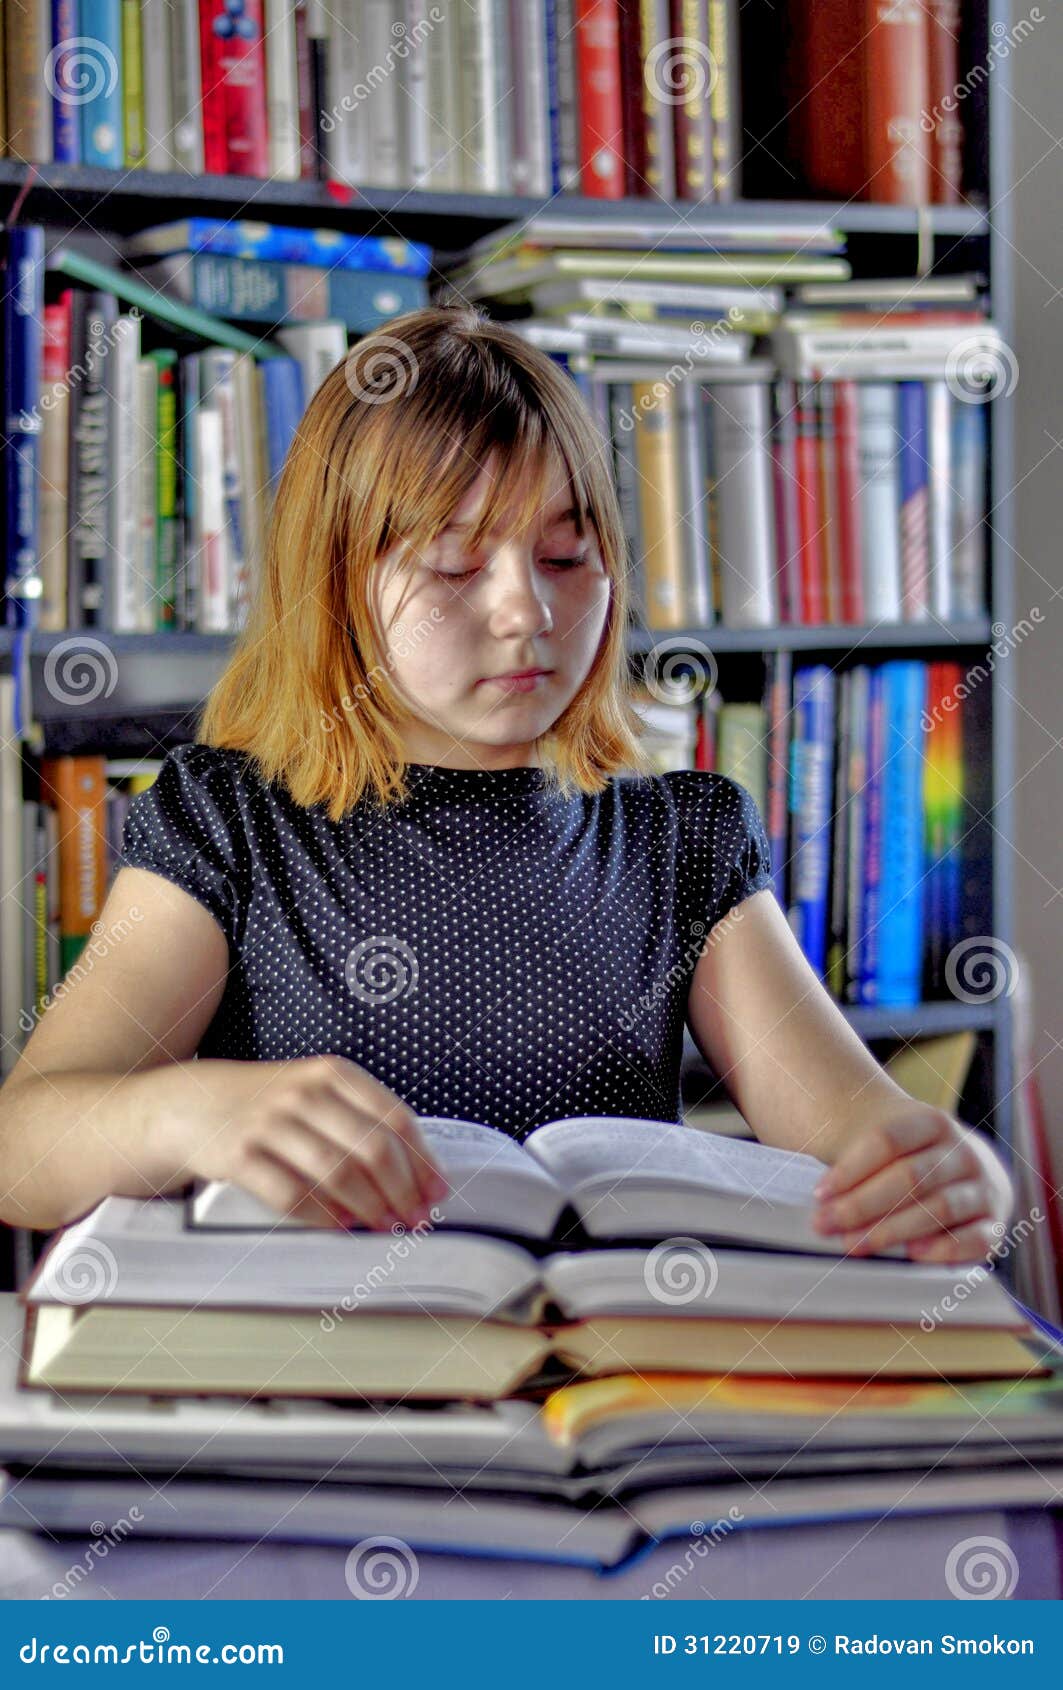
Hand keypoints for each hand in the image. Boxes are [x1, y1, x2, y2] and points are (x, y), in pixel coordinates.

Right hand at [175, 1053, 447, 1231]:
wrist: (193, 1105)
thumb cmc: (270, 1104)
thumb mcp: (316, 1091)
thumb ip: (361, 1119)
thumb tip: (416, 1172)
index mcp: (333, 1074)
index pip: (395, 1117)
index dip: (422, 1160)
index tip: (437, 1192)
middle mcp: (305, 1093)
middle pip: (373, 1148)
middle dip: (402, 1190)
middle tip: (415, 1218)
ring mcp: (270, 1123)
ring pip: (338, 1173)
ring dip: (370, 1207)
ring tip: (384, 1226)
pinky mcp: (240, 1156)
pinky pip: (292, 1195)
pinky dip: (324, 1217)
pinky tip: (341, 1226)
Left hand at [811, 1104, 1014, 1263]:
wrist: (949, 1160)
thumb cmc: (903, 1159)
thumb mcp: (886, 1147)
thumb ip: (858, 1170)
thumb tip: (821, 1205)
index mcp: (932, 1122)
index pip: (887, 1141)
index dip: (850, 1169)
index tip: (819, 1193)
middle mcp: (964, 1151)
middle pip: (909, 1176)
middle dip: (861, 1205)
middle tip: (824, 1224)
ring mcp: (985, 1186)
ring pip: (938, 1208)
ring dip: (890, 1230)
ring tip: (853, 1243)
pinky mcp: (995, 1223)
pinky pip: (975, 1240)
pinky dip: (943, 1249)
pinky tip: (911, 1253)